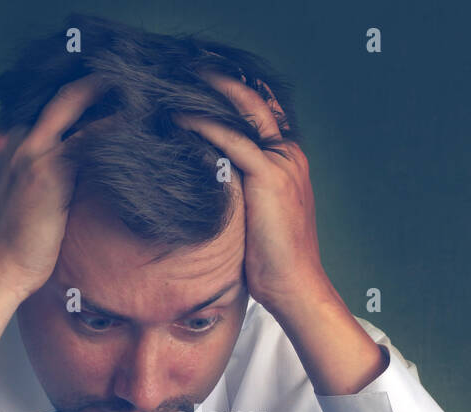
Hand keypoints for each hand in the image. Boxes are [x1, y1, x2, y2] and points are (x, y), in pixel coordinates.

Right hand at [0, 74, 108, 297]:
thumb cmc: (0, 247)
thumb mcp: (0, 197)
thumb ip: (17, 173)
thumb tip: (52, 172)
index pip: (27, 102)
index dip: (56, 92)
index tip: (85, 87)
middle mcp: (3, 137)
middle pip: (47, 92)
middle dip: (82, 79)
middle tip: (112, 73)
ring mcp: (24, 148)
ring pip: (68, 101)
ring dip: (101, 90)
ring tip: (130, 85)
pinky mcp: (47, 168)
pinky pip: (89, 135)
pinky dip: (114, 125)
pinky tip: (135, 119)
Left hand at [174, 74, 386, 394]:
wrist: (294, 283)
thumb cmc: (270, 258)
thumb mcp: (255, 213)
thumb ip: (238, 186)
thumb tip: (204, 176)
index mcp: (289, 159)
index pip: (263, 111)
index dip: (234, 93)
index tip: (201, 84)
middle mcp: (289, 152)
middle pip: (255, 98)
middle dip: (221, 80)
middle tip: (186, 69)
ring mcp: (281, 161)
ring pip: (244, 110)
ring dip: (208, 92)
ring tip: (176, 84)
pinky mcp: (268, 176)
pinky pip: (231, 138)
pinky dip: (203, 124)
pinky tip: (178, 119)